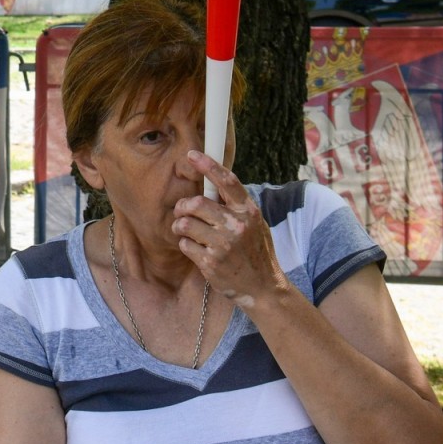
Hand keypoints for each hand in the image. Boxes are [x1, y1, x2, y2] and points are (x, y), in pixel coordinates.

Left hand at [173, 151, 289, 309]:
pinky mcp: (211, 263)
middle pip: (197, 203)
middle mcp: (237, 226)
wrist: (263, 288)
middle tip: (182, 211)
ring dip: (180, 225)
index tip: (192, 155)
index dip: (208, 165)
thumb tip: (211, 183)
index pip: (227, 182)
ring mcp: (223, 245)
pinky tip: (194, 248)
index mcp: (249, 212)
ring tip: (186, 230)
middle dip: (183, 206)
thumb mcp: (255, 224)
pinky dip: (185, 243)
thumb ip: (236, 206)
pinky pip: (185, 244)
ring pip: (185, 224)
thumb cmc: (256, 252)